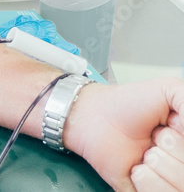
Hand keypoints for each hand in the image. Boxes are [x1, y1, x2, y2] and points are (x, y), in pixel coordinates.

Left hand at [65, 78, 183, 190]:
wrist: (95, 117)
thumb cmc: (129, 104)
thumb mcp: (170, 90)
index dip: (182, 140)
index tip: (171, 125)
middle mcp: (182, 165)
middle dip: (173, 148)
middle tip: (155, 137)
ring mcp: (167, 181)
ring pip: (180, 188)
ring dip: (160, 166)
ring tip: (146, 153)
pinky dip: (147, 181)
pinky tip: (137, 168)